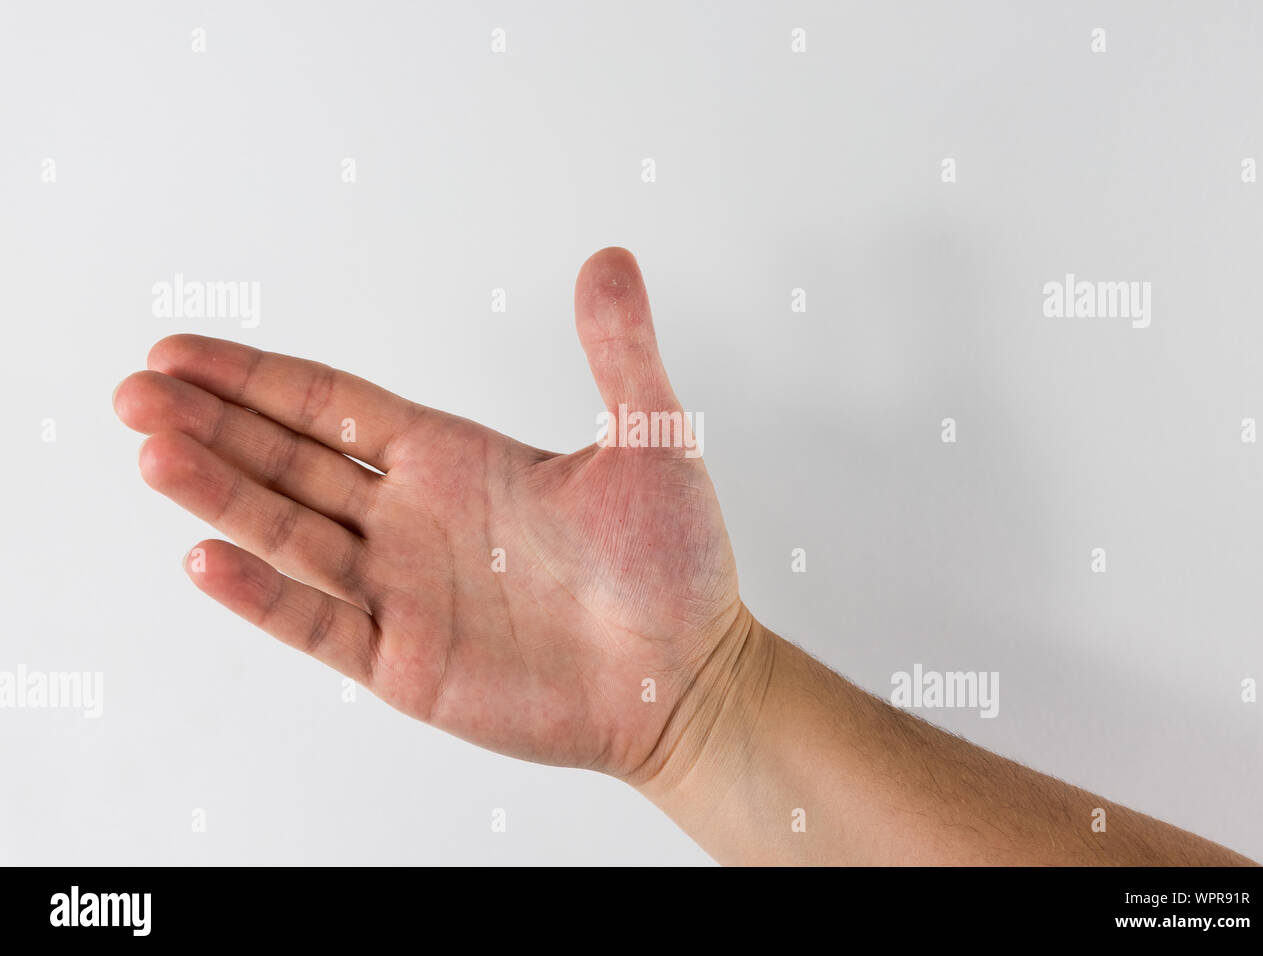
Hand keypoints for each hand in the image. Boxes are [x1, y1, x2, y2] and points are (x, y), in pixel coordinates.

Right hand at [114, 248, 764, 780]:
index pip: (332, 405)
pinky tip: (209, 556)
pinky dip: (263, 596)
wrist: (689, 678)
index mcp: (453, 458)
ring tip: (150, 452)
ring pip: (289, 533)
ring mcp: (404, 591)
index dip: (256, 379)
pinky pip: (319, 625)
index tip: (180, 352)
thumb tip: (611, 257)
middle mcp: (412, 518)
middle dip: (212, 425)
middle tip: (136, 391)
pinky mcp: (407, 662)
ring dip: (219, 494)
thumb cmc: (676, 564)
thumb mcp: (652, 438)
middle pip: (290, 460)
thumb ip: (618, 351)